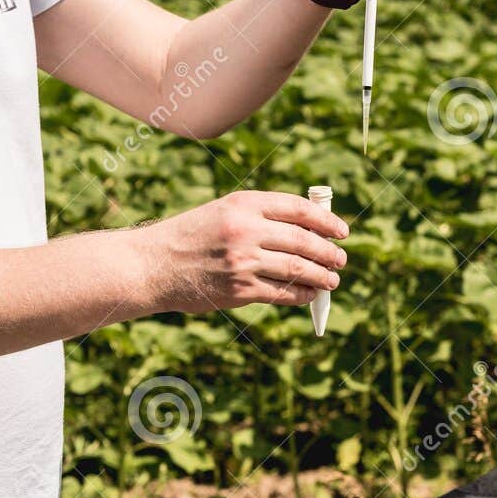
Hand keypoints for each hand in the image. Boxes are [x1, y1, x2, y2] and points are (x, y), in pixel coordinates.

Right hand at [139, 191, 348, 314]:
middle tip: (341, 258)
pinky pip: (282, 292)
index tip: (342, 230)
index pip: (298, 208)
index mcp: (243, 203)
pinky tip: (310, 294)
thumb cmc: (191, 237)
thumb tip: (309, 231)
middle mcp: (245, 229)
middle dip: (328, 251)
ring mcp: (243, 261)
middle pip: (302, 239)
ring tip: (333, 279)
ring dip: (321, 275)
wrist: (154, 265)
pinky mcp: (239, 289)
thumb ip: (261, 217)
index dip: (326, 220)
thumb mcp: (223, 212)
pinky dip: (301, 294)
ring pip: (297, 267)